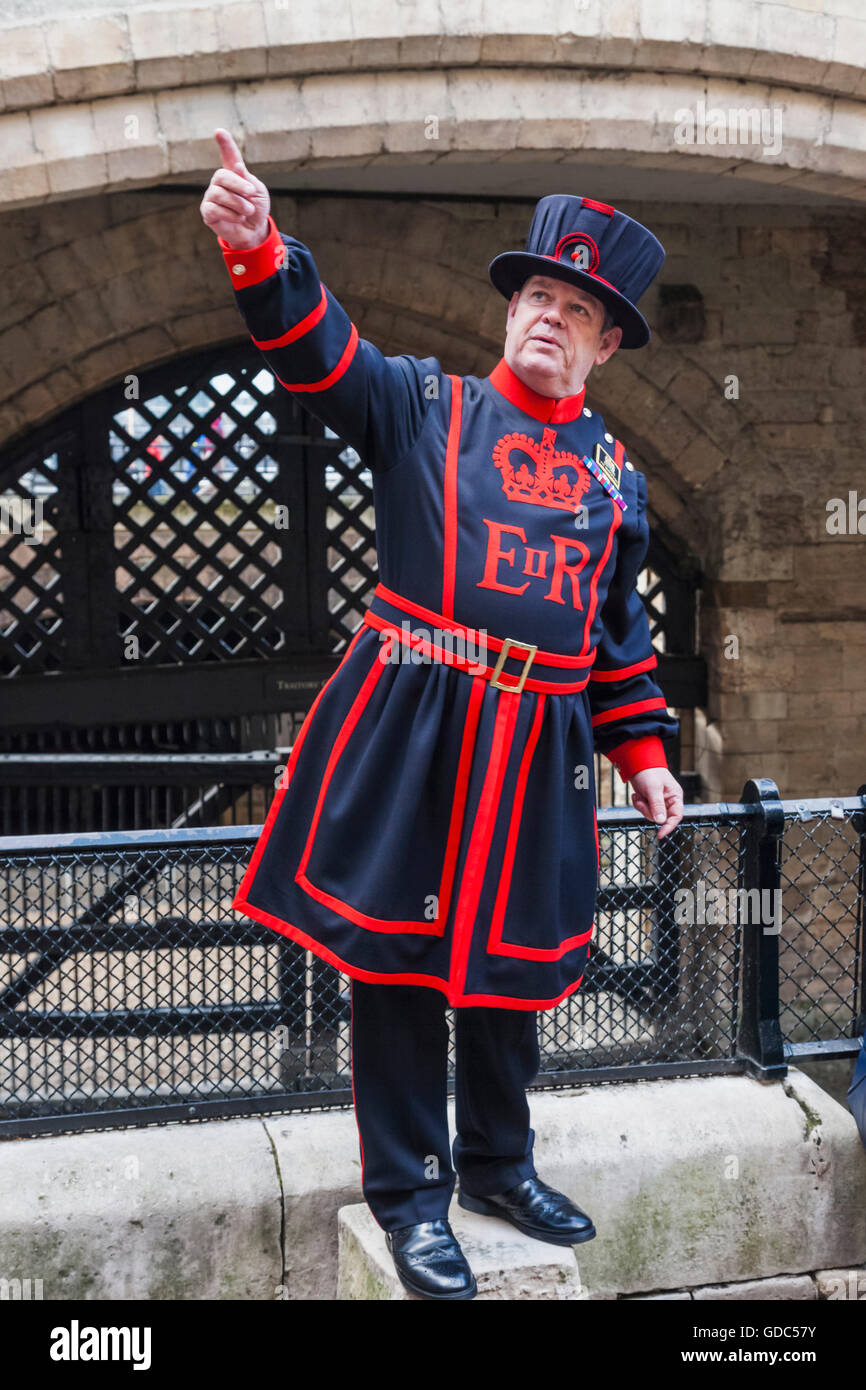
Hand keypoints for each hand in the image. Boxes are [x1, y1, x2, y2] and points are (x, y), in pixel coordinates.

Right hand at [200, 128, 270, 249]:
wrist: (255, 232)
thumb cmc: (256, 210)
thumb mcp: (258, 192)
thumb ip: (248, 179)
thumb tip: (236, 166)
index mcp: (234, 174)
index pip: (228, 155)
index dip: (225, 144)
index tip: (219, 131)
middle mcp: (219, 182)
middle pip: (222, 175)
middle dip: (239, 185)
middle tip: (251, 194)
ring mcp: (212, 196)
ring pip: (220, 194)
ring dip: (239, 204)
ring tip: (247, 211)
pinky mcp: (207, 211)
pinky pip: (215, 209)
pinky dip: (231, 215)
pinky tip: (237, 218)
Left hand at [629, 767, 683, 838]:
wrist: (637, 763)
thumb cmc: (649, 772)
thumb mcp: (653, 789)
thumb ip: (657, 805)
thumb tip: (661, 822)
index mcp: (675, 796)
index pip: (676, 816)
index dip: (669, 826)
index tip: (660, 835)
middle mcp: (668, 800)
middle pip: (660, 818)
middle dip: (648, 811)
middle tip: (641, 800)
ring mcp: (659, 801)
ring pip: (650, 815)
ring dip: (641, 807)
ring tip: (638, 795)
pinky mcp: (649, 801)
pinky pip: (644, 809)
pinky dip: (638, 803)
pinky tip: (636, 794)